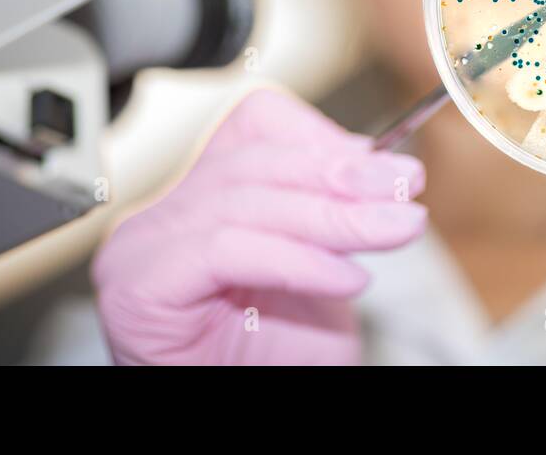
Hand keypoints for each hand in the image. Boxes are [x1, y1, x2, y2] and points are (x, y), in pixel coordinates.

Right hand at [92, 88, 426, 364]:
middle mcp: (163, 215)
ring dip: (335, 215)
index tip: (390, 165)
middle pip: (255, 159)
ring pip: (246, 200)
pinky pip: (227, 249)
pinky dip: (298, 260)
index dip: (323, 137)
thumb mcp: (321, 268)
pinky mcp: (140, 282)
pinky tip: (347, 277)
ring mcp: (143, 245)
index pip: (254, 125)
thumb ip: (338, 213)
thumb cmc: (273, 359)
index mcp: (200, 198)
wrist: (243, 419)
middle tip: (405, 191)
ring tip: (394, 230)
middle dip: (343, 174)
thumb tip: (386, 166)